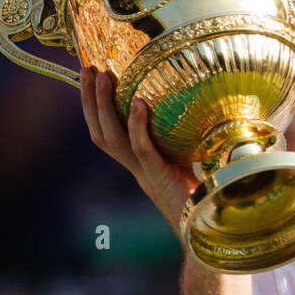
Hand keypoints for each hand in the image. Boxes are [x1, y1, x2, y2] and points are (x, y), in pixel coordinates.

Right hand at [79, 65, 198, 240]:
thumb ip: (188, 134)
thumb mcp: (192, 156)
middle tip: (87, 68)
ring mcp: (143, 172)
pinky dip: (137, 126)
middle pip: (99, 131)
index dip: (96, 106)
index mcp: (139, 162)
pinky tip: (140, 103)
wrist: (207, 227)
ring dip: (104, 106)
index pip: (107, 130)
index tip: (93, 76)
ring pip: (112, 138)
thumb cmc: (205, 192)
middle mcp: (134, 167)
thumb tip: (204, 98)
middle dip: (90, 100)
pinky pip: (142, 149)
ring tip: (103, 76)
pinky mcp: (157, 176)